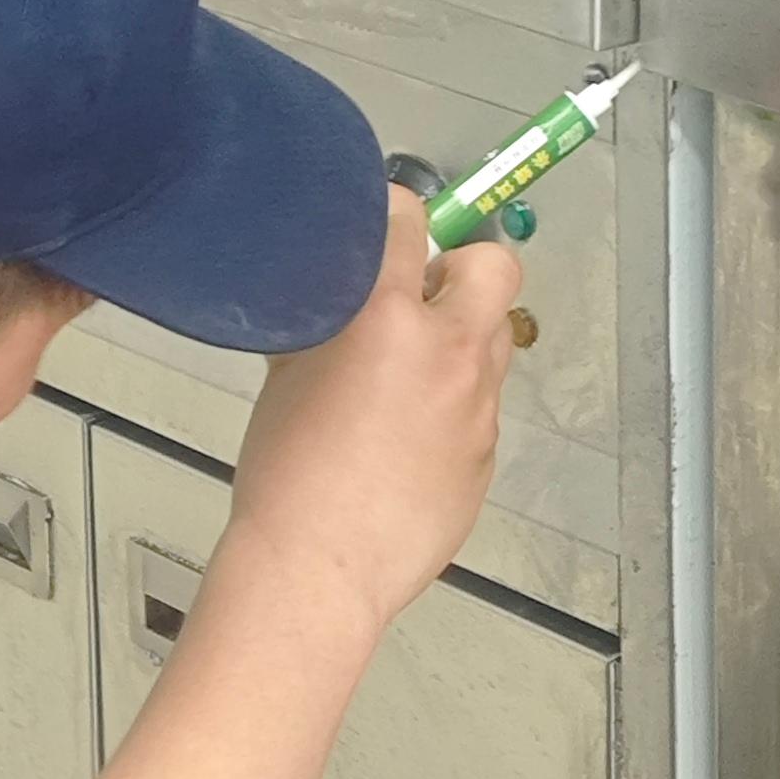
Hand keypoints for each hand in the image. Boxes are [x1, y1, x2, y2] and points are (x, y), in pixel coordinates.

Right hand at [218, 188, 523, 634]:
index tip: (383, 221)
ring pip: (494, 339)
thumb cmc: (286, 476)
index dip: (394, 210)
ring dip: (461, 337)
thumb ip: (321, 323)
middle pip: (494, 265)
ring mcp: (478, 407)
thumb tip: (333, 300)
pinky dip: (454, 403)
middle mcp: (448, 352)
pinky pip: (482, 405)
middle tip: (421, 293)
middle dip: (461, 266)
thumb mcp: (286, 377)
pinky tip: (408, 438)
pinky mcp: (487, 455)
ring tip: (409, 372)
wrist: (321, 568)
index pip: (411, 218)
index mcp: (388, 320)